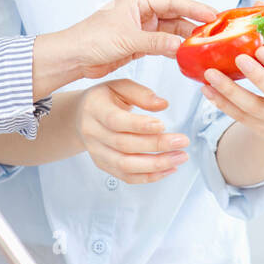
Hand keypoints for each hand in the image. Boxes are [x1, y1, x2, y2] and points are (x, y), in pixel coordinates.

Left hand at [33, 0, 217, 96]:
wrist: (73, 57)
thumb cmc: (92, 39)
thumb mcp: (128, 39)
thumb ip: (157, 42)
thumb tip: (181, 46)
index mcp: (137, 1)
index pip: (173, 1)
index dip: (194, 7)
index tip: (213, 15)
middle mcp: (140, 12)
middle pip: (174, 15)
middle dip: (193, 24)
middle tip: (214, 32)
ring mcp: (140, 29)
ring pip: (169, 31)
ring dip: (183, 39)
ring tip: (202, 46)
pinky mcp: (137, 45)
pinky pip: (161, 45)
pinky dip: (172, 50)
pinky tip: (184, 55)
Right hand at [75, 79, 189, 183]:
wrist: (82, 116)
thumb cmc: (104, 100)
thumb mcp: (119, 86)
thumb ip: (141, 94)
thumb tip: (162, 104)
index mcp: (95, 108)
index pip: (115, 120)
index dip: (139, 125)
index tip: (162, 125)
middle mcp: (93, 132)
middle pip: (124, 145)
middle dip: (156, 145)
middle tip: (181, 141)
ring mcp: (97, 152)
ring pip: (126, 165)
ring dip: (156, 164)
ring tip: (179, 157)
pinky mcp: (104, 165)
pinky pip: (127, 176)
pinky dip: (149, 176)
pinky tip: (167, 168)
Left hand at [200, 43, 263, 146]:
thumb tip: (261, 3)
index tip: (260, 49)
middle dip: (258, 77)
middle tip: (238, 59)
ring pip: (254, 108)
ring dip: (230, 91)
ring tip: (210, 74)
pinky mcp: (262, 130)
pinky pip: (240, 117)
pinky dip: (222, 104)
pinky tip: (208, 90)